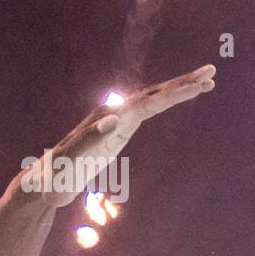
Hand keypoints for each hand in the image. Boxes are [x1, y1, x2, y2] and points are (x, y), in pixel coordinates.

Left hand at [26, 64, 215, 206]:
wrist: (42, 184)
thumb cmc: (56, 176)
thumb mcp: (71, 162)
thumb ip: (90, 139)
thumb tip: (114, 118)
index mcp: (106, 118)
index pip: (147, 102)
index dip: (174, 94)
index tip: (199, 84)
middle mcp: (111, 114)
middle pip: (152, 94)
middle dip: (182, 84)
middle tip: (212, 71)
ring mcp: (113, 121)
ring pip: (150, 100)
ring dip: (177, 90)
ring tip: (204, 80)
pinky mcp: (115, 132)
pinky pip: (145, 113)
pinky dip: (164, 103)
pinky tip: (175, 98)